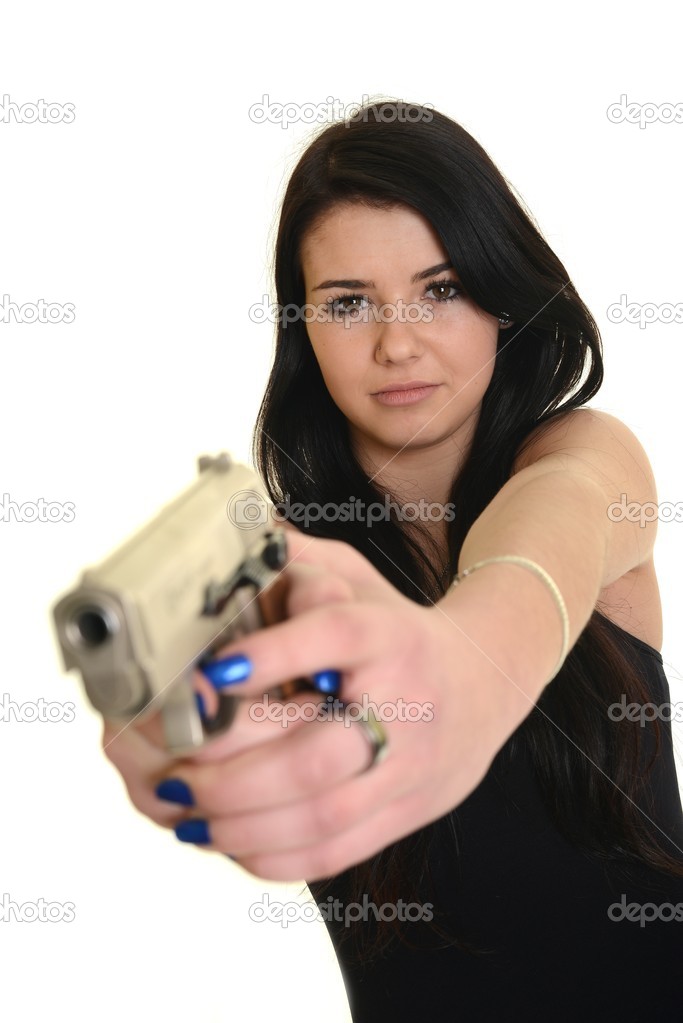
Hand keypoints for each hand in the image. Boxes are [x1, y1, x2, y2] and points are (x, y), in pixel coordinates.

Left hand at [131, 529, 514, 881]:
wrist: (486, 682)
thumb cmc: (400, 631)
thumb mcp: (357, 578)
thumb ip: (295, 561)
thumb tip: (225, 539)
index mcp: (391, 634)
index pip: (335, 635)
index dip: (275, 653)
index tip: (213, 671)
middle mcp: (406, 704)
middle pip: (316, 756)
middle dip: (232, 773)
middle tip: (176, 767)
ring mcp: (410, 769)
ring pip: (320, 816)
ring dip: (240, 822)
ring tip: (189, 810)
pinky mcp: (405, 813)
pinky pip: (335, 853)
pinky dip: (271, 855)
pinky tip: (230, 838)